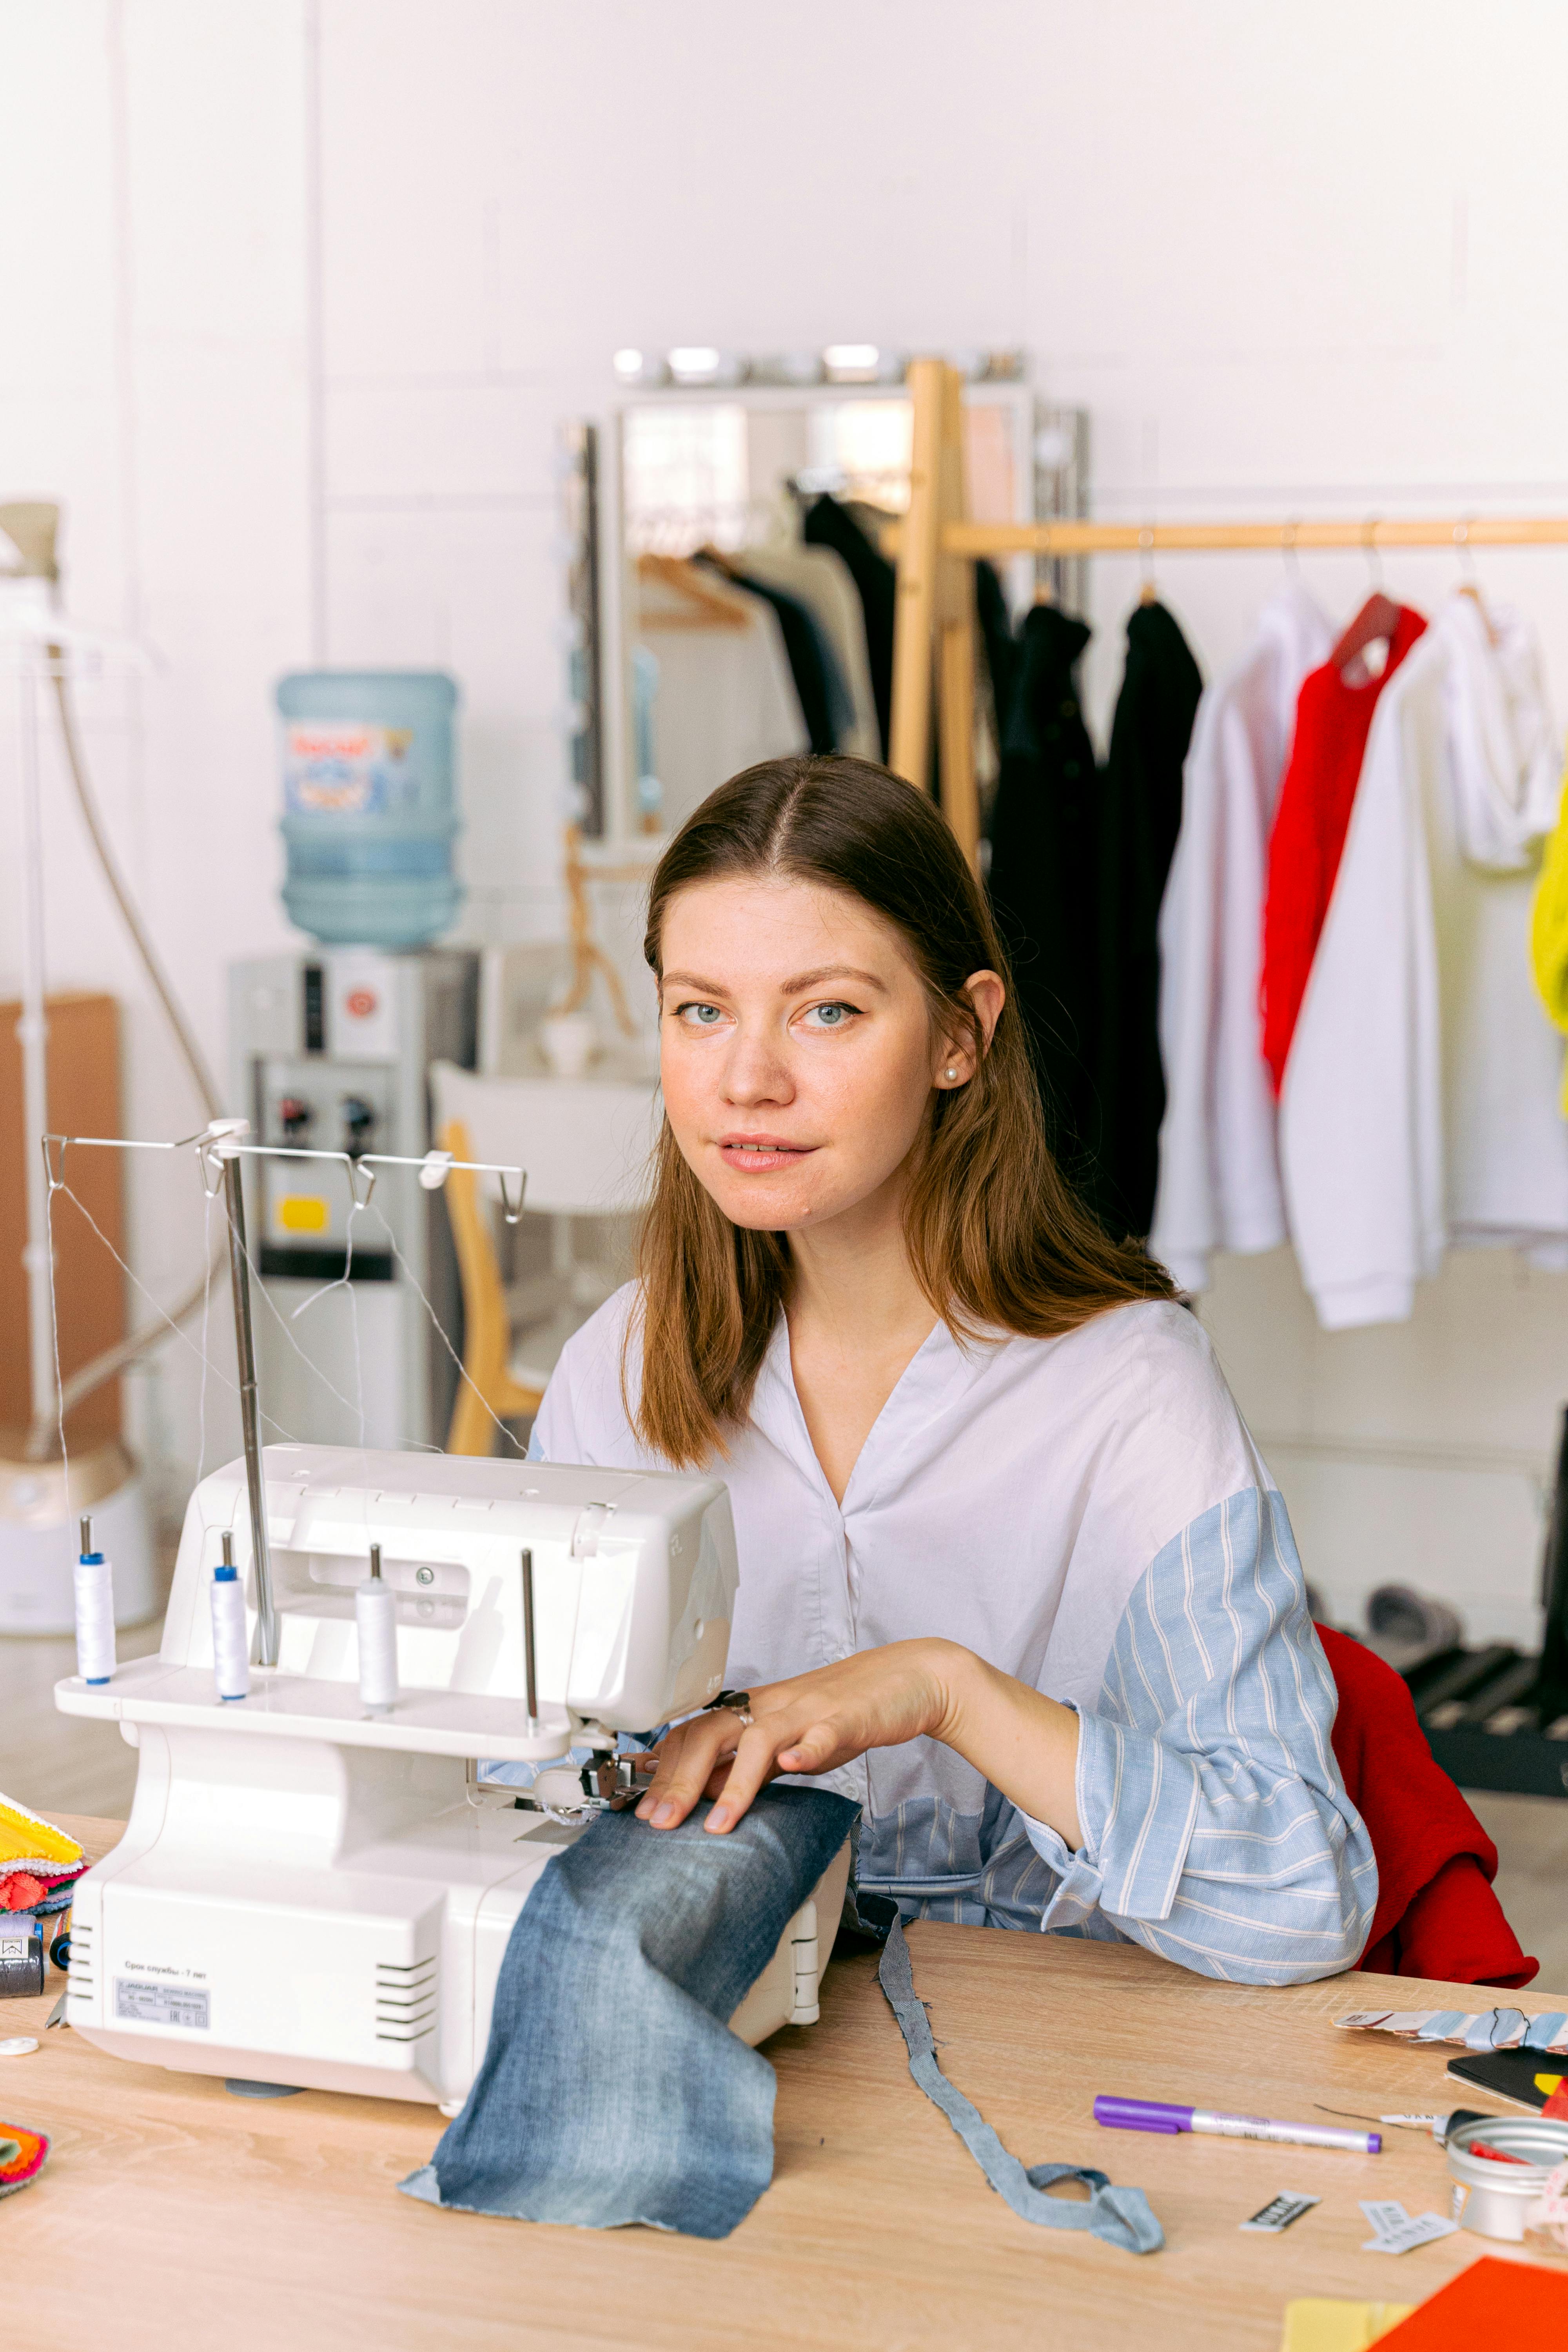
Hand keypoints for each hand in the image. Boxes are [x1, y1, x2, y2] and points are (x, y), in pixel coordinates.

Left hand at [634, 1639, 968, 1834]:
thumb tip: (691, 1791)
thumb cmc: (839, 1713)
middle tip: (660, 1823)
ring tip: (719, 1824)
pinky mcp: (846, 1718)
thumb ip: (737, 1764)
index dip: (661, 1768)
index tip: (638, 1805)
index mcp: (751, 1711)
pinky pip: (823, 1732)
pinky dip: (807, 1748)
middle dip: (680, 1780)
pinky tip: (796, 1765)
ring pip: (759, 1738)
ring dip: (734, 1782)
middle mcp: (770, 1707)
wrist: (901, 1681)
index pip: (691, 1734)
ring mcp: (807, 1711)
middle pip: (710, 1733)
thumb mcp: (780, 1740)